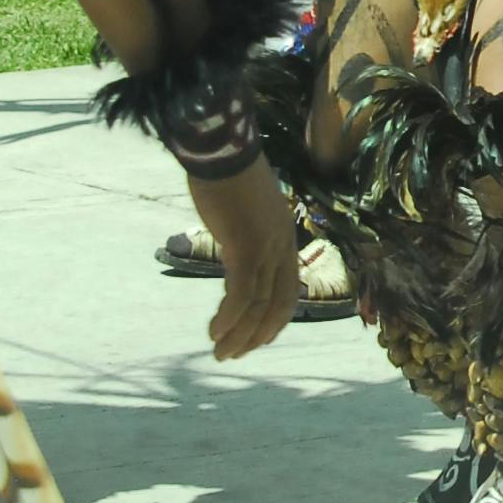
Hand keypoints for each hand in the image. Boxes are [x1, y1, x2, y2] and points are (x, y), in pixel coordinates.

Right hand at [191, 154, 299, 358]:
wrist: (222, 149)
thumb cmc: (226, 171)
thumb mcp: (244, 206)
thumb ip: (245, 228)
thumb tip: (234, 243)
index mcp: (284, 236)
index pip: (288, 288)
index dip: (274, 318)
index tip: (257, 337)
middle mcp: (282, 246)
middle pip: (279, 304)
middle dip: (258, 334)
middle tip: (235, 353)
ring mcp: (266, 248)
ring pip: (259, 305)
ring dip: (240, 334)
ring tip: (220, 352)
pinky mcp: (246, 248)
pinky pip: (241, 294)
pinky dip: (229, 318)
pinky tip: (214, 332)